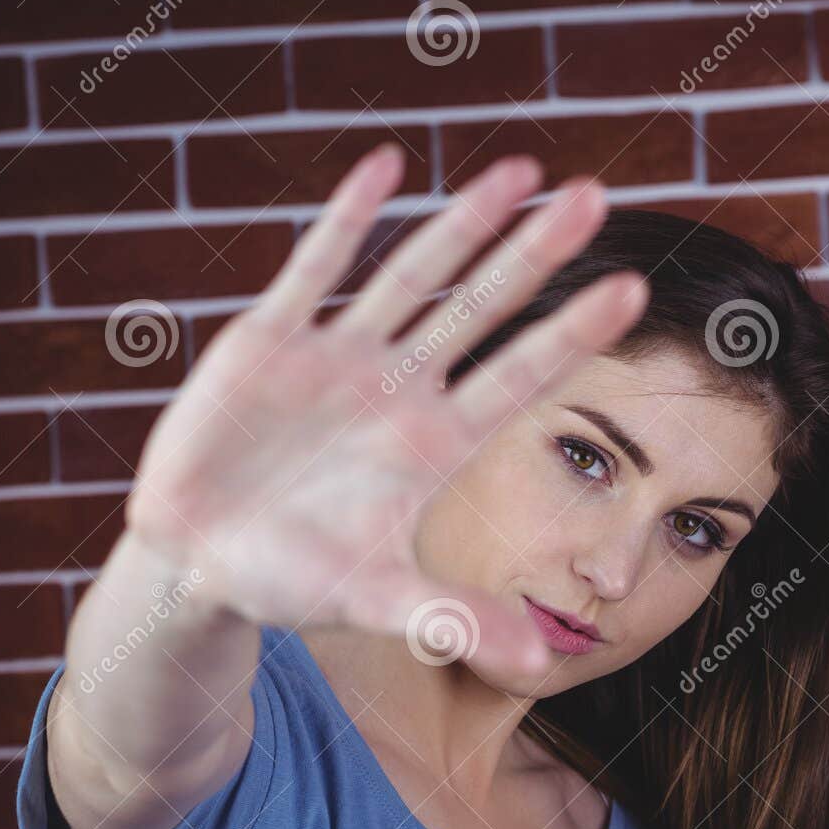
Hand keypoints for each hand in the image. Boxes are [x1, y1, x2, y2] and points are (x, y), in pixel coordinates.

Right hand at [123, 143, 648, 675]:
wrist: (196, 561)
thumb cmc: (292, 581)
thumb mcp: (377, 601)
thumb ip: (454, 621)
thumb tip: (546, 665)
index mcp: (434, 445)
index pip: (520, 376)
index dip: (572, 333)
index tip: (632, 289)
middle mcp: (400, 390)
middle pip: (482, 309)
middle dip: (535, 256)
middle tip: (596, 199)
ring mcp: (340, 357)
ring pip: (414, 274)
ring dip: (463, 222)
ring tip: (521, 171)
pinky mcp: (272, 339)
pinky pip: (316, 267)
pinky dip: (347, 217)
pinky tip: (387, 164)